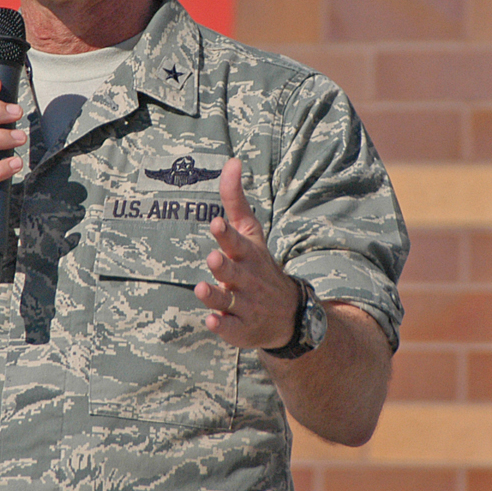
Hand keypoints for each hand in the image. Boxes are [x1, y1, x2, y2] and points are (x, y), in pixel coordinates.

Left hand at [197, 158, 301, 350]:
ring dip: (216, 295)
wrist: (290, 314)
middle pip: (234, 272)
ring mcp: (246, 305)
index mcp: (248, 256)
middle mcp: (248, 280)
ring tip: (201, 288)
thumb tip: (232, 162)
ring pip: (229, 300)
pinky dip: (222, 326)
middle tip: (213, 257)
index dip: (227, 234)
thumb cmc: (259, 266)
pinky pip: (231, 328)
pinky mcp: (241, 328)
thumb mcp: (251, 233)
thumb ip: (235, 201)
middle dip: (224, 265)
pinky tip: (211, 321)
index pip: (238, 242)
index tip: (216, 223)